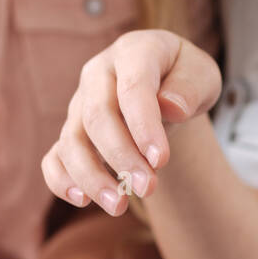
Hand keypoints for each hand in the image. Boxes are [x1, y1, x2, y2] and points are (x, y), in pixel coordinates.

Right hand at [41, 29, 220, 214]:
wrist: (165, 89)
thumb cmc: (184, 81)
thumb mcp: (203, 76)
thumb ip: (191, 87)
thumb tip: (172, 106)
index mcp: (133, 52)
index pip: (133, 87)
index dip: (144, 125)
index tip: (161, 160)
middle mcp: (98, 75)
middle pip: (97, 117)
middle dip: (121, 157)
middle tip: (147, 188)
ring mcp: (79, 105)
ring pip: (72, 141)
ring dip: (91, 177)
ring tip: (118, 206)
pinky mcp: (71, 133)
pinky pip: (54, 157)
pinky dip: (61, 180)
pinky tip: (82, 200)